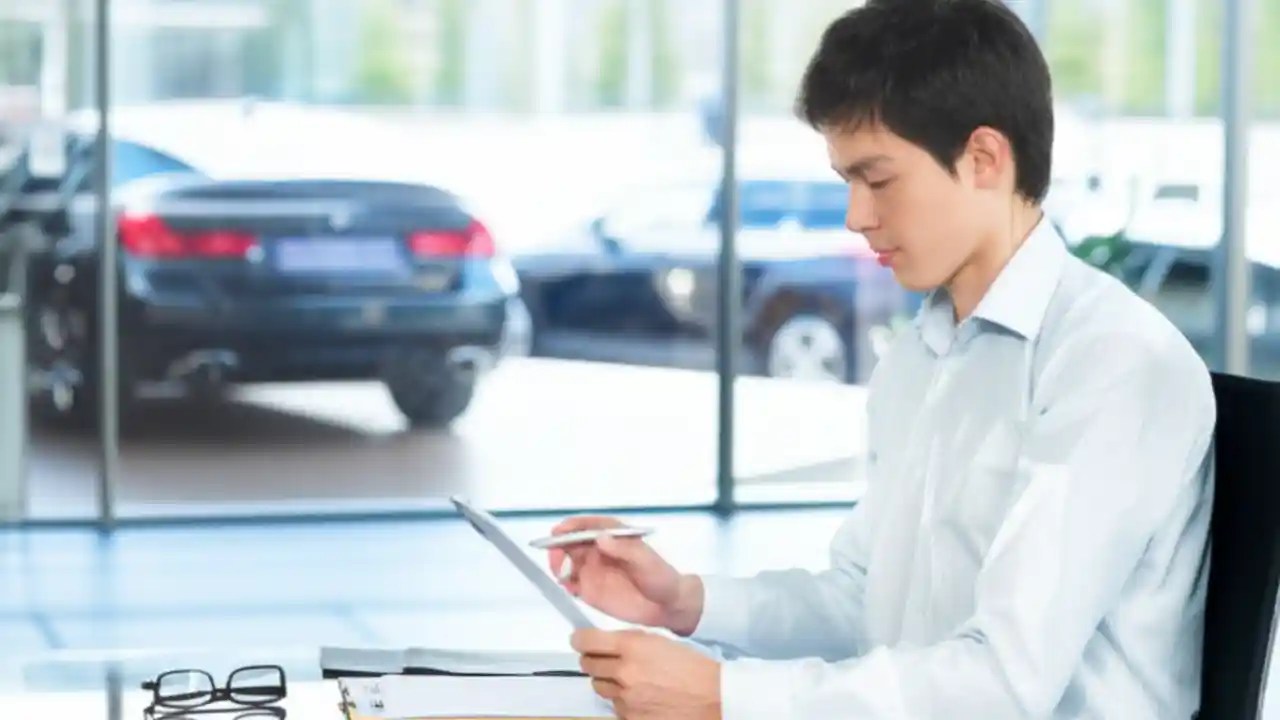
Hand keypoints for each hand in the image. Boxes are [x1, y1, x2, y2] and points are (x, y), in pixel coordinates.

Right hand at [546, 516, 703, 633]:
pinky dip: (565, 582)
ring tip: (561, 574)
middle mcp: (599, 550)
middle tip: (555, 555)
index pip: (589, 526)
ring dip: (558, 564)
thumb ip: (625, 550)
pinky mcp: (589, 589)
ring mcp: (593, 569)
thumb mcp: (646, 561)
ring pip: (567, 561)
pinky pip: (570, 583)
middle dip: (559, 545)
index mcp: (614, 537)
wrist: (667, 606)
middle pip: (572, 542)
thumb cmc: (661, 578)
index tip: (560, 530)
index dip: (573, 526)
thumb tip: (601, 538)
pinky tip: (568, 587)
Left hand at [572, 629, 720, 719]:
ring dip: (609, 683)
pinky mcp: (631, 719)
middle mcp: (624, 672)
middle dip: (594, 661)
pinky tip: (643, 698)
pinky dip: (623, 703)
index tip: (580, 640)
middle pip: (588, 665)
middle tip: (604, 660)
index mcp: (632, 646)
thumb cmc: (693, 667)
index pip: (586, 641)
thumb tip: (606, 641)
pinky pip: (615, 708)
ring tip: (631, 681)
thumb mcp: (661, 641)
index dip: (580, 640)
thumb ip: (630, 640)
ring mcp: (626, 700)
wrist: (714, 698)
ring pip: (600, 688)